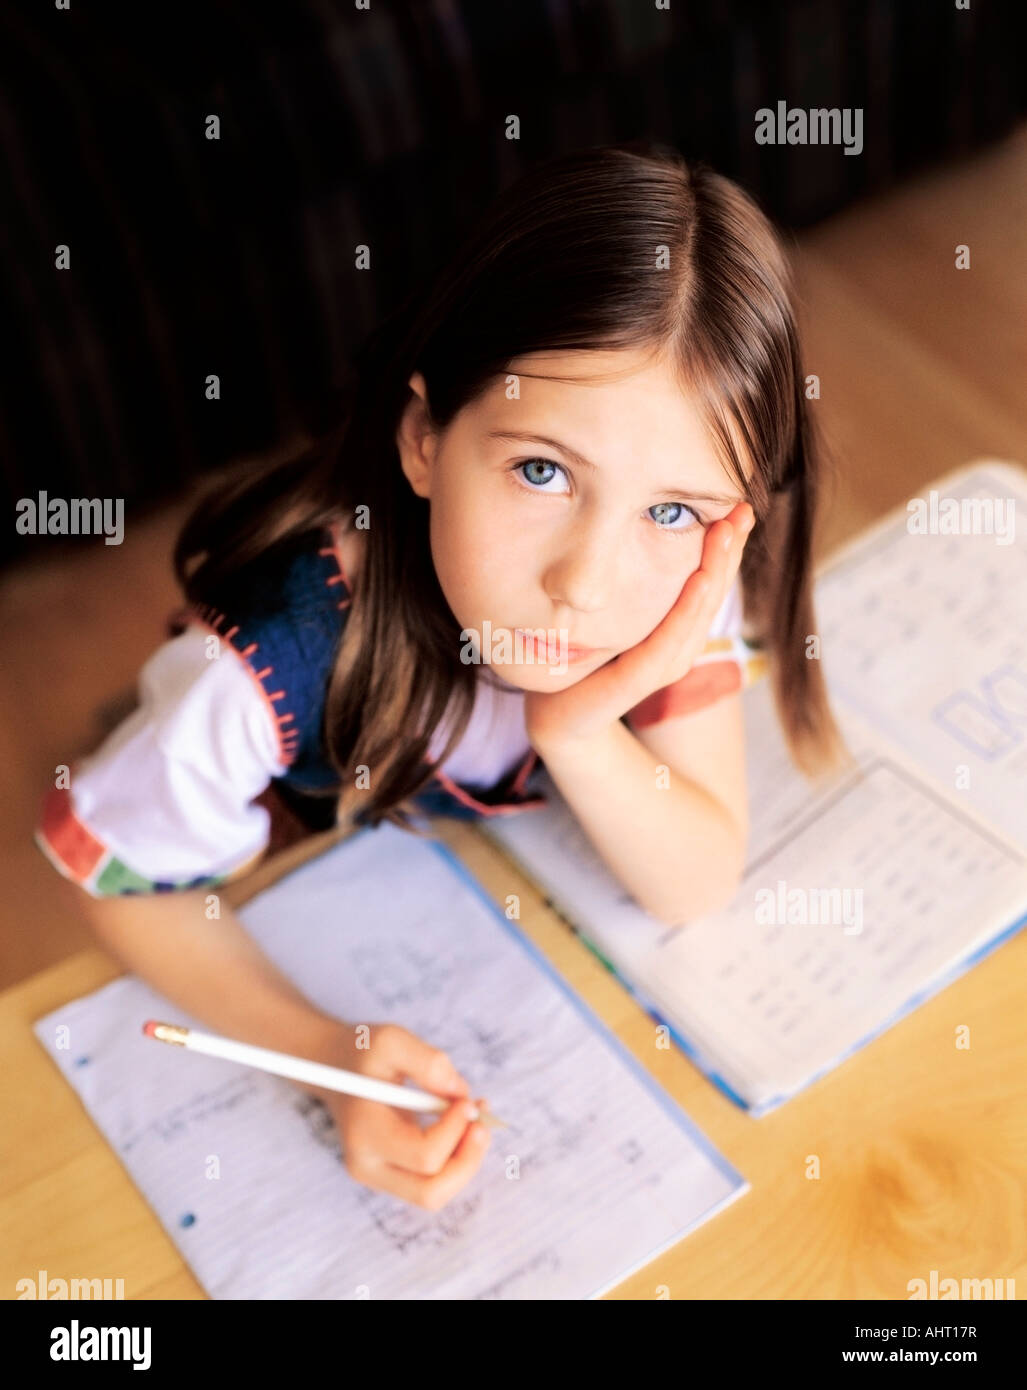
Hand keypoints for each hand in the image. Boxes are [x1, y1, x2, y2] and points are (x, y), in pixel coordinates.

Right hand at [319, 1021, 491, 1210]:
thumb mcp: (391, 1039)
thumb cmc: (362, 1053)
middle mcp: (367, 1166)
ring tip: (477, 1121)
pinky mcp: (390, 1175)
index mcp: (364, 1134)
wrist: (334, 1069)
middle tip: (483, 1124)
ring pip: (435, 1194)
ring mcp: (377, 1176)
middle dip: (468, 1160)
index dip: (456, 1130)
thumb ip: (429, 1062)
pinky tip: (463, 1126)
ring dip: (466, 1161)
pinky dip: (455, 1160)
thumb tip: (461, 1092)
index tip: (469, 1099)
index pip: (423, 1156)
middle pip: (430, 1193)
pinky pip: (432, 1182)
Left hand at [524, 502, 754, 750]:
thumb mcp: (612, 611)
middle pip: (709, 596)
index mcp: (674, 633)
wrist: (552, 712)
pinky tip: (700, 579)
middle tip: (742, 510)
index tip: (738, 505)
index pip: (707, 584)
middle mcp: (674, 651)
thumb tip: (650, 519)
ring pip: (695, 616)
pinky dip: (686, 612)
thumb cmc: (579, 657)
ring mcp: (658, 670)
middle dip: (728, 552)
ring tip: (726, 533)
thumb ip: (635, 579)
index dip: (726, 549)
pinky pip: (664, 645)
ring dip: (714, 573)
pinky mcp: (634, 683)